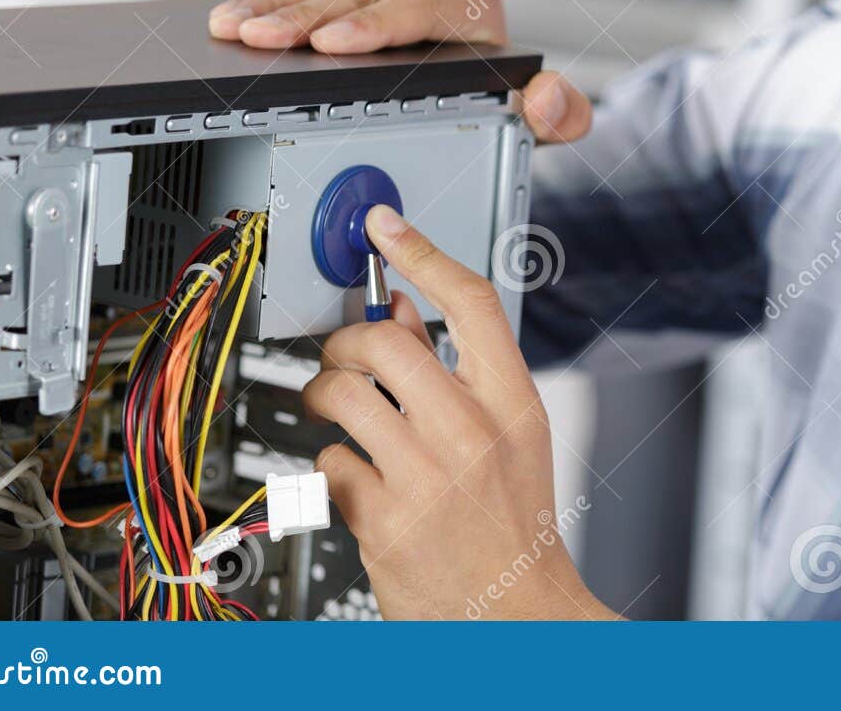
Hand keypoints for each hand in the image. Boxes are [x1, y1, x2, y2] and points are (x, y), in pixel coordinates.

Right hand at [207, 0, 589, 143]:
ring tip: (235, 27)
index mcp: (477, 1)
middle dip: (301, 17)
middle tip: (257, 39)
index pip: (419, 5)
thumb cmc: (496, 89)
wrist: (475, 57)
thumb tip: (548, 99)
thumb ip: (559, 115)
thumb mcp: (534, 115)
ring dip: (275, 1)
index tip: (329, 43)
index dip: (371, 24)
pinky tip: (241, 11)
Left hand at [301, 205, 616, 620]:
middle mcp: (470, 431)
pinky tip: (352, 475)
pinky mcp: (382, 517)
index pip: (471, 301)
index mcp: (511, 402)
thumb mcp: (508, 436)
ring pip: (342, 396)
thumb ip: (457, 371)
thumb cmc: (515, 521)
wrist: (517, 613)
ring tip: (332, 409)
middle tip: (342, 358)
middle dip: (346, 344)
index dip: (423, 253)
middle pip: (384, 342)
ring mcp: (425, 474)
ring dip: (323, 396)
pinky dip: (331, 464)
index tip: (388, 227)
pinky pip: (329, 461)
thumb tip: (405, 312)